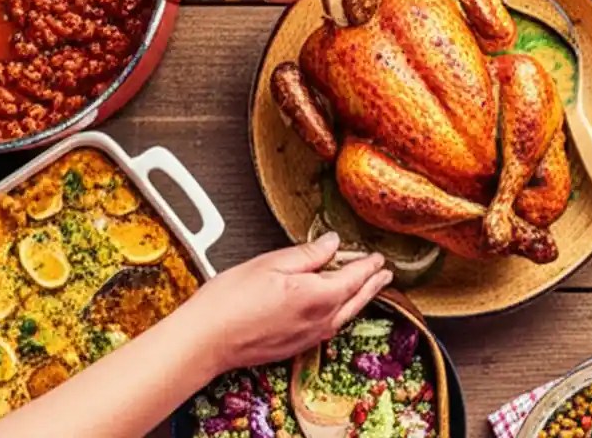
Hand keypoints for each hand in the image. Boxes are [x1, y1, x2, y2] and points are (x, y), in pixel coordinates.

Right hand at [187, 233, 391, 372]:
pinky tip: (336, 310)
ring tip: (368, 289)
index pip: (354, 277)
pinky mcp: (295, 347)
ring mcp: (308, 337)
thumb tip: (331, 244)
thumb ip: (307, 254)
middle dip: (372, 284)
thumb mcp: (271, 263)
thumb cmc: (230, 302)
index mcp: (318, 296)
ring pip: (345, 316)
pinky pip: (329, 328)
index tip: (377, 257)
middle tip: (385, 274)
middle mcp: (319, 321)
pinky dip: (341, 314)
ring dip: (360, 300)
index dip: (368, 264)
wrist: (207, 340)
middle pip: (356, 299)